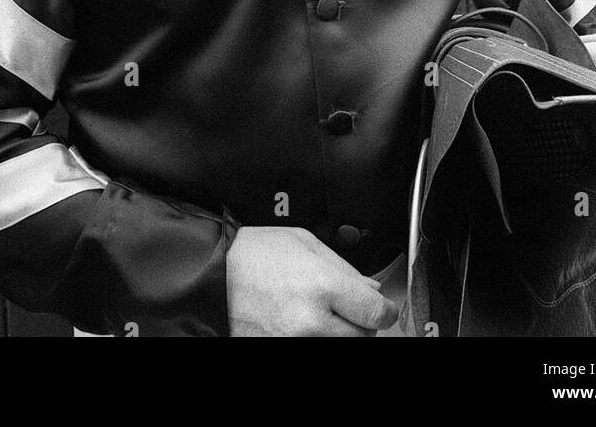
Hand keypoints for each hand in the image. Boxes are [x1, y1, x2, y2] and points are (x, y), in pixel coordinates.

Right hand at [226, 225, 398, 336]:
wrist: (210, 276)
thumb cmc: (252, 254)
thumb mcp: (304, 243)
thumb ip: (343, 268)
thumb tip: (370, 288)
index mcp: (322, 285)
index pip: (376, 313)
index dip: (386, 311)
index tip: (384, 309)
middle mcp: (312, 321)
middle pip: (362, 337)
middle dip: (362, 324)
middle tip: (351, 310)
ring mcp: (294, 343)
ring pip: (340, 346)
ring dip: (340, 334)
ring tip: (323, 316)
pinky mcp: (279, 351)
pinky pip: (313, 350)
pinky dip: (316, 339)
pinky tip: (306, 327)